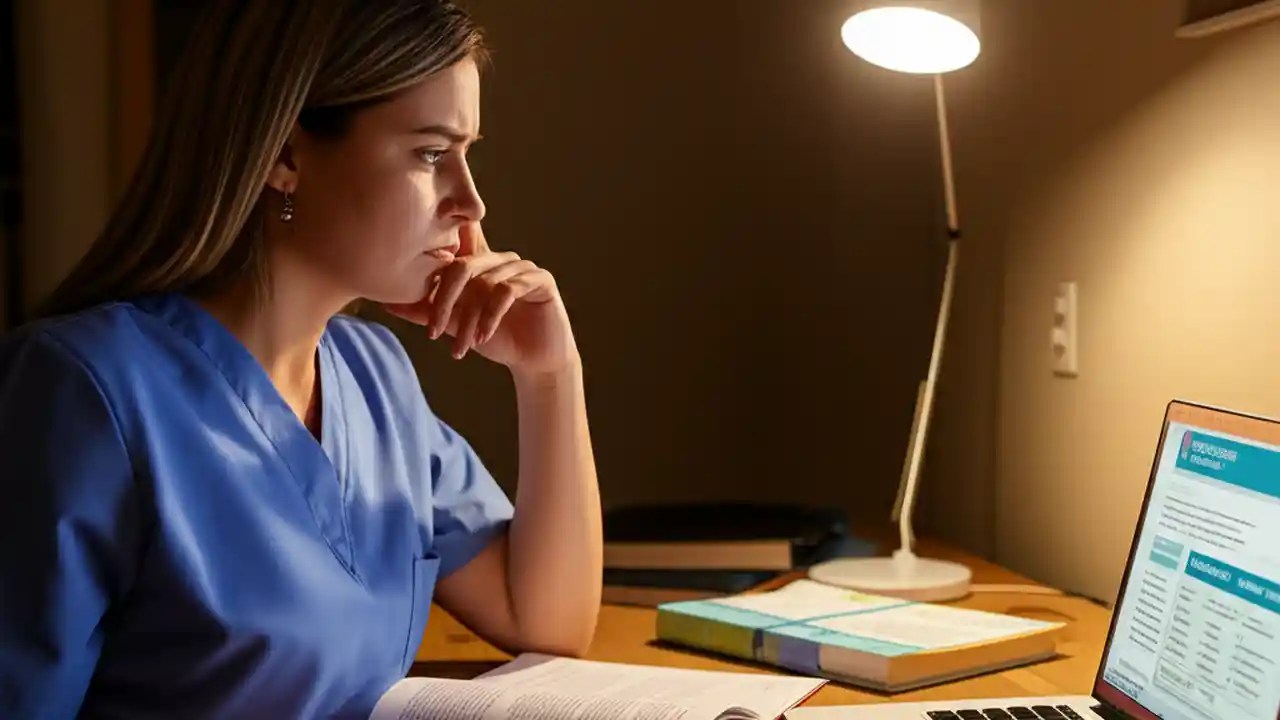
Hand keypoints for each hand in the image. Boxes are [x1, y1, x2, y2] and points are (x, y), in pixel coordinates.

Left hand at [384, 223, 578, 376]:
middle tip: (432, 332)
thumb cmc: (496, 339)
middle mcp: (500, 259)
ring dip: (468, 320)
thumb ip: (425, 311)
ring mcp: (522, 267)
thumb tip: (385, 301)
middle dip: (444, 302)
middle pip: (462, 267)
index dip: (436, 250)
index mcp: (479, 262)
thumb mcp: (454, 325)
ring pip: (483, 284)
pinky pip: (508, 291)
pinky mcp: (540, 280)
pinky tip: (482, 339)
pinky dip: (490, 317)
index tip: (412, 268)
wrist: (534, 362)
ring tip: (460, 347)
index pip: (455, 245)